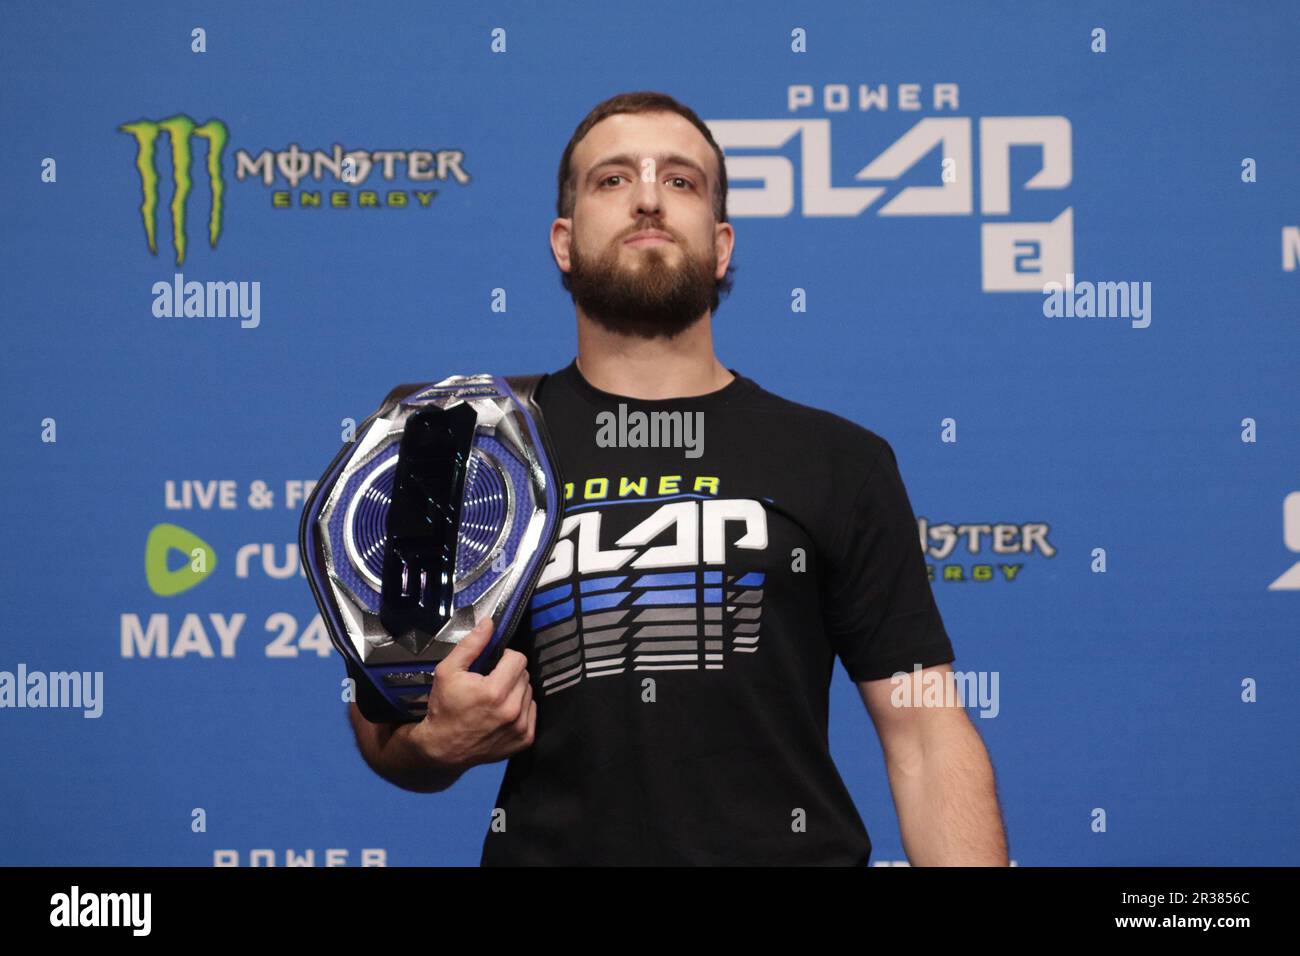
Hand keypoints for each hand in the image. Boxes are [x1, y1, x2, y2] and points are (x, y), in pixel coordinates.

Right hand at [414, 616, 536, 770]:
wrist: (444, 748)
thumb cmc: (444, 707)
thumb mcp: (448, 671)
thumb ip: (471, 645)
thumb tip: (489, 623)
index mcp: (495, 691)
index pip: (518, 659)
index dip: (504, 657)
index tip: (491, 665)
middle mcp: (512, 710)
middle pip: (524, 675)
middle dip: (510, 674)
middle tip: (490, 682)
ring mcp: (520, 727)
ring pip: (529, 692)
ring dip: (516, 690)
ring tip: (495, 699)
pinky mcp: (525, 739)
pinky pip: (532, 711)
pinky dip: (520, 708)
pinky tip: (502, 713)